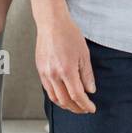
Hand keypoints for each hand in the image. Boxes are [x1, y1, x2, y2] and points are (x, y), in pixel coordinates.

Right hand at [31, 0, 95, 114]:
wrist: (52, 23)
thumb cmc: (69, 34)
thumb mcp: (84, 54)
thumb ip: (87, 75)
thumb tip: (90, 90)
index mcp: (66, 71)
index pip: (77, 96)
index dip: (85, 105)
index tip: (91, 108)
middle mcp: (54, 75)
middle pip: (65, 101)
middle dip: (76, 108)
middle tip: (85, 109)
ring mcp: (45, 73)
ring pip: (54, 98)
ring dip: (65, 105)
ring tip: (75, 105)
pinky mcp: (40, 70)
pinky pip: (47, 89)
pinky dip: (56, 97)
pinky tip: (63, 96)